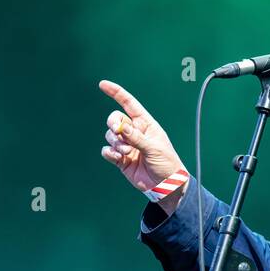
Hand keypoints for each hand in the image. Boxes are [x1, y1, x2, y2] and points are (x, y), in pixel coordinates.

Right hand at [98, 80, 187, 213]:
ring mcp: (127, 145)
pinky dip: (110, 153)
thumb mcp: (154, 148)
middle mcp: (134, 132)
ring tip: (126, 152)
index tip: (102, 85)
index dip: (116, 93)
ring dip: (115, 142)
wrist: (165, 186)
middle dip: (113, 124)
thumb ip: (136, 137)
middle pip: (115, 119)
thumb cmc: (166, 164)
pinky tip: (119, 159)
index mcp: (146, 124)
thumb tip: (121, 127)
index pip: (129, 104)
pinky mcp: (120, 159)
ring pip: (110, 135)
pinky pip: (107, 151)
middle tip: (119, 133)